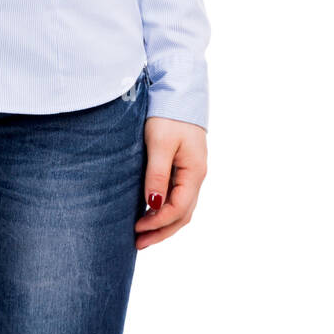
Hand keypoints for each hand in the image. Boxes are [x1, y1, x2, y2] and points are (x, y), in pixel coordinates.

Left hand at [134, 117, 206, 248]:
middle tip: (137, 244)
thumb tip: (154, 206)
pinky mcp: (183, 164)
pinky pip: (177, 194)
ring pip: (181, 206)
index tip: (136, 230)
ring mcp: (191, 171)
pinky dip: (164, 208)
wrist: (178, 89)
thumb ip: (157, 175)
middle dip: (161, 231)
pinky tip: (149, 211)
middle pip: (182, 214)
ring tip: (141, 234)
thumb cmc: (168, 114)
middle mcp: (196, 175)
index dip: (158, 223)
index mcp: (194, 172)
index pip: (179, 209)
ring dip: (163, 222)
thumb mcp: (160, 143)